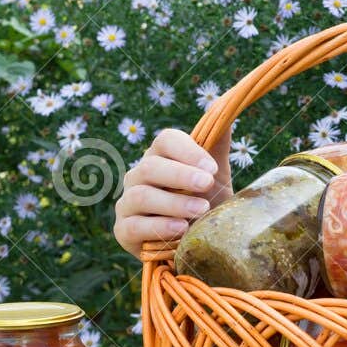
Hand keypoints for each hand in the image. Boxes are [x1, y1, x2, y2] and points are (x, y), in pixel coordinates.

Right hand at [113, 129, 232, 257]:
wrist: (197, 243)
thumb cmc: (205, 203)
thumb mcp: (215, 176)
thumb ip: (216, 144)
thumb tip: (223, 103)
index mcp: (161, 157)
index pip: (166, 140)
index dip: (188, 151)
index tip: (212, 168)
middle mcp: (139, 176)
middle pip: (152, 167)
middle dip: (181, 176)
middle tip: (207, 186)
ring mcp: (127, 203)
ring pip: (142, 195)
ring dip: (173, 203)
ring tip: (200, 211)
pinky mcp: (124, 230)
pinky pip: (135, 226)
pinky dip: (159, 227)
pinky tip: (180, 230)